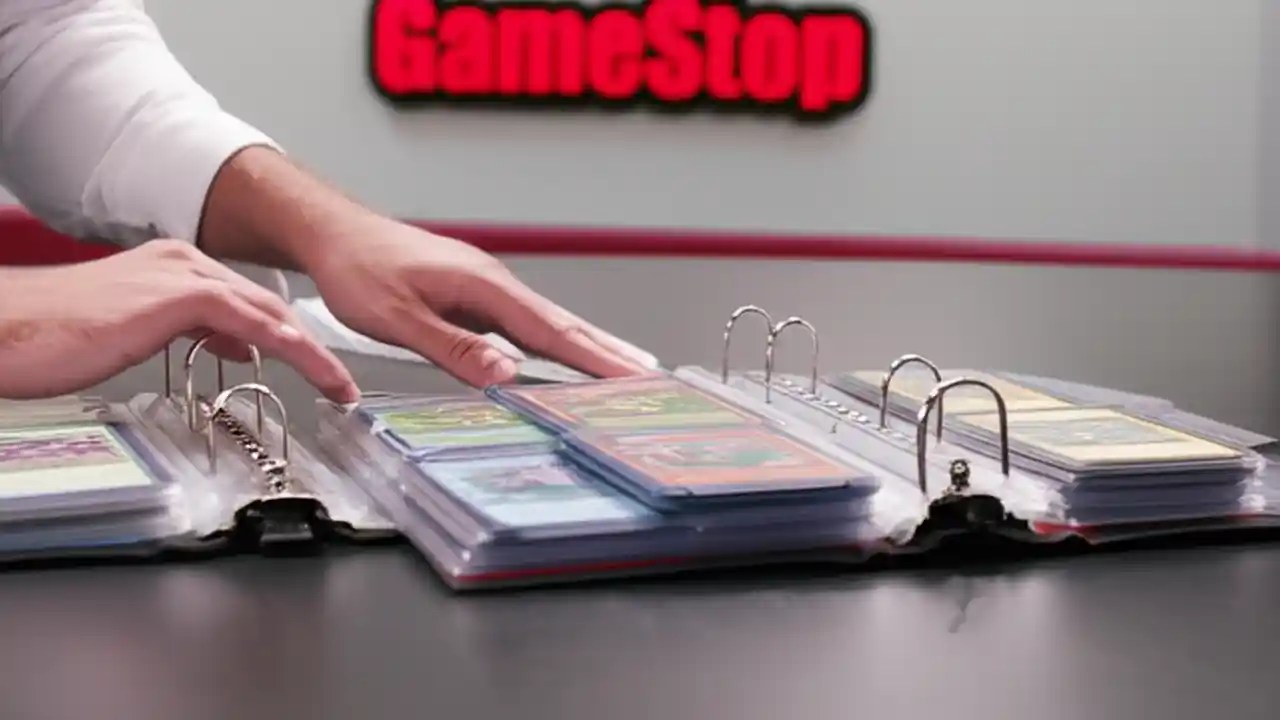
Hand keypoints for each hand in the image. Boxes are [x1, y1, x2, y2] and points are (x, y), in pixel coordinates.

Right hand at [0, 241, 358, 400]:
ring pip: (267, 312)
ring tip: (338, 384)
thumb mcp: (138, 334)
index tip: (317, 366)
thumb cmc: (53, 337)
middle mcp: (182, 262)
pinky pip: (246, 319)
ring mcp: (179, 274)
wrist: (3, 328)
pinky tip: (308, 363)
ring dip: (310, 351)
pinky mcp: (173, 294)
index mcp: (174, 268)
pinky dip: (283, 343)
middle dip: (311, 345)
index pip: (250, 304)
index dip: (290, 336)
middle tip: (341, 381)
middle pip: (267, 305)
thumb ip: (189, 332)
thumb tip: (233, 344)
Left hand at [300, 216, 655, 386]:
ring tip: (626, 368)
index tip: (633, 376)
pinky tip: (566, 355)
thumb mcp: (396, 318)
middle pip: (562, 323)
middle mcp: (493, 283)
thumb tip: (508, 374)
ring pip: (547, 323)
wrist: (332, 233)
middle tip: (652, 374)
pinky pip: (525, 323)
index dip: (594, 357)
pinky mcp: (474, 294)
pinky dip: (556, 341)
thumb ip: (453, 347)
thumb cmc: (358, 270)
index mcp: (482, 286)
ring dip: (588, 345)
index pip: (550, 330)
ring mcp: (486, 287)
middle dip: (608, 350)